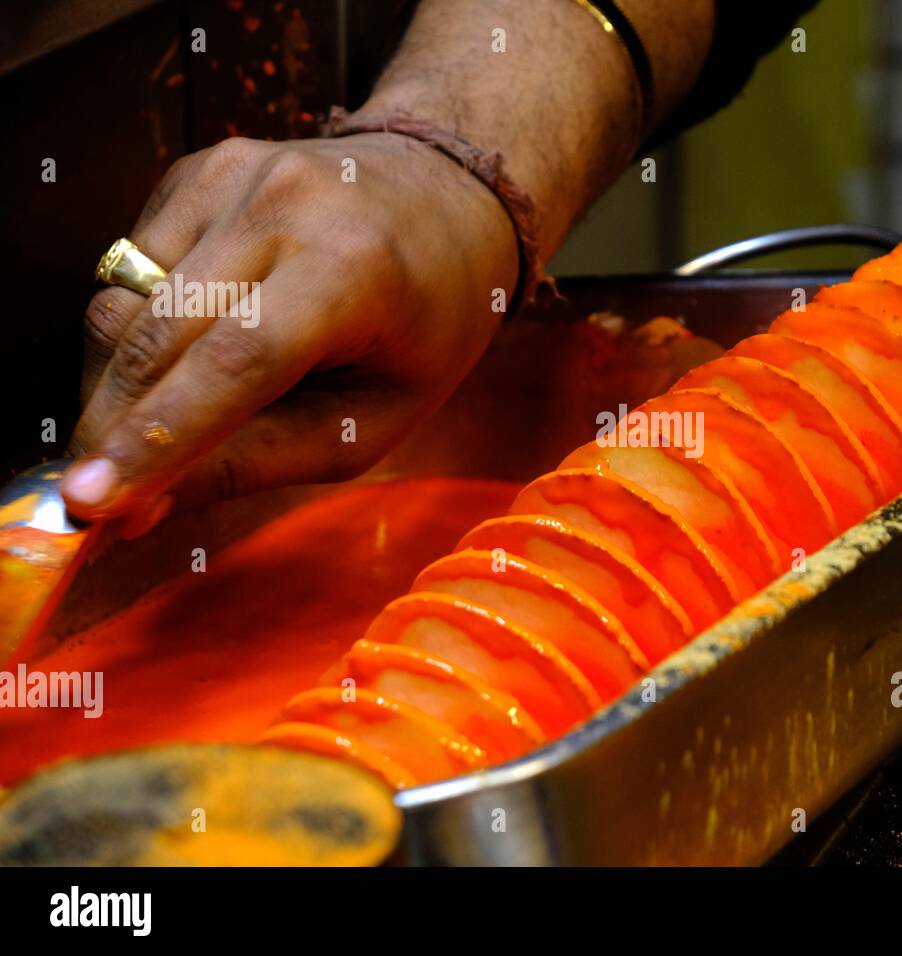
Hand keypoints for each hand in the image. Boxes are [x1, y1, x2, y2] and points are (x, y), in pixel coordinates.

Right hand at [63, 132, 515, 531]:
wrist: (447, 200)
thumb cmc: (425, 328)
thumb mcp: (371, 420)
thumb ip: (259, 462)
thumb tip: (142, 508)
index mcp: (355, 268)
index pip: (236, 361)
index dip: (156, 438)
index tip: (91, 502)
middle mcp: (287, 205)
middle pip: (157, 331)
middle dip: (110, 425)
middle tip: (94, 497)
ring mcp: (236, 174)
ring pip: (122, 299)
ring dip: (118, 380)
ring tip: (157, 422)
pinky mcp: (198, 168)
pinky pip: (131, 266)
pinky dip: (139, 324)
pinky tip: (192, 343)